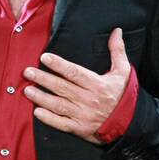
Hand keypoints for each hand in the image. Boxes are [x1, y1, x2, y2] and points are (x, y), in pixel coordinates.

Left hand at [22, 27, 131, 144]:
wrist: (130, 123)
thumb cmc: (124, 95)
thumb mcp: (123, 71)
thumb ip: (117, 50)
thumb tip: (117, 31)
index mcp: (97, 84)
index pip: (74, 72)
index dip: (59, 65)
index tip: (44, 57)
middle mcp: (89, 99)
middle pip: (62, 87)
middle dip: (43, 79)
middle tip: (27, 72)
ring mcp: (83, 115)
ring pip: (59, 105)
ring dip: (42, 98)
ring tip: (27, 90)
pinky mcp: (80, 128)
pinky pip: (62, 124)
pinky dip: (49, 119)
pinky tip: (37, 112)